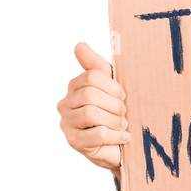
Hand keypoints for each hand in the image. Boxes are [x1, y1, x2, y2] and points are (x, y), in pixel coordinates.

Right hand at [57, 42, 129, 170]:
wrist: (122, 145)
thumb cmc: (117, 112)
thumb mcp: (112, 85)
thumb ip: (96, 66)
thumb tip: (79, 45)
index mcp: (74, 86)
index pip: (91, 77)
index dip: (112, 86)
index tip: (123, 95)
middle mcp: (65, 103)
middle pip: (89, 94)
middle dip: (114, 104)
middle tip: (124, 113)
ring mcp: (67, 123)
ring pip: (91, 113)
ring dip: (115, 120)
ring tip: (123, 125)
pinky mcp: (74, 142)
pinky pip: (97, 134)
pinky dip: (116, 136)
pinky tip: (124, 137)